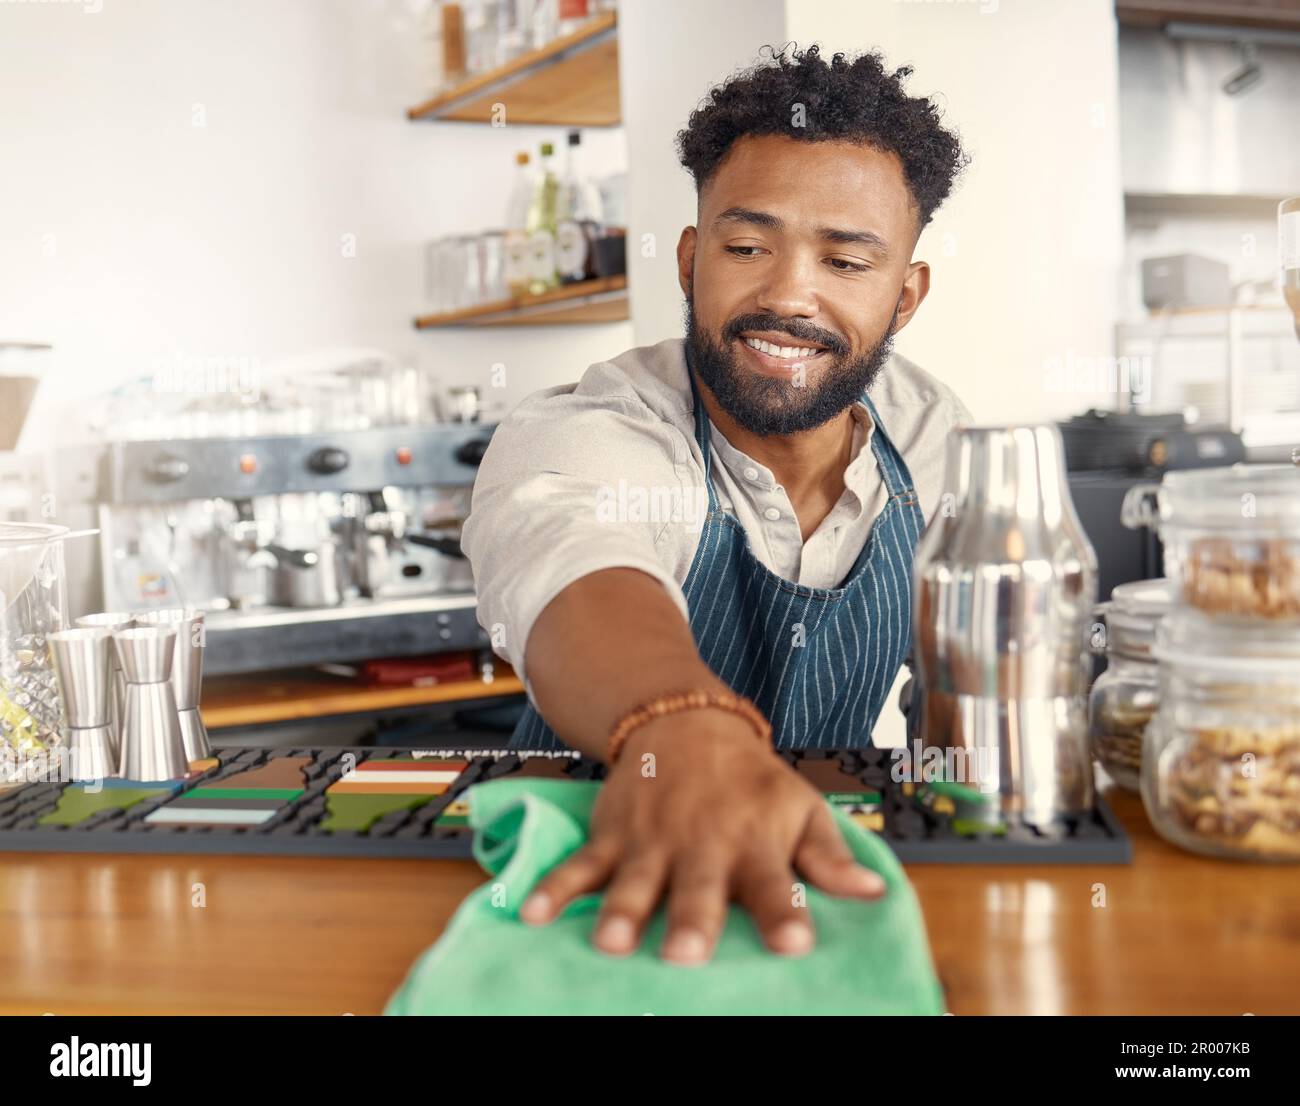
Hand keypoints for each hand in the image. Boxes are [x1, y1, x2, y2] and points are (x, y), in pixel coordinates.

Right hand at [518, 711, 885, 963]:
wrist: (684, 723)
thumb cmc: (751, 780)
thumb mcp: (799, 807)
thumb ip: (830, 857)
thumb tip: (875, 894)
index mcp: (755, 844)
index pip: (777, 884)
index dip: (786, 914)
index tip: (795, 943)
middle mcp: (702, 846)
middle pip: (698, 889)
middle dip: (692, 919)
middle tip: (686, 953)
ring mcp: (650, 842)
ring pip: (633, 881)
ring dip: (621, 911)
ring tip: (611, 943)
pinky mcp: (611, 837)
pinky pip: (578, 865)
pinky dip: (553, 888)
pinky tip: (531, 915)